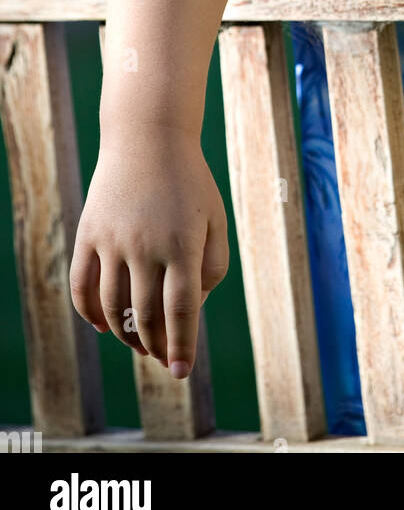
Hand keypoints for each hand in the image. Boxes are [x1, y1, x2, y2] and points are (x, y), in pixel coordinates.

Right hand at [69, 130, 229, 376]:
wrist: (149, 137)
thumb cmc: (191, 182)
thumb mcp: (215, 220)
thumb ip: (213, 268)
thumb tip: (192, 311)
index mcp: (183, 244)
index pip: (181, 311)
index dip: (181, 346)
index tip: (180, 372)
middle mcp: (145, 246)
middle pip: (146, 315)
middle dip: (155, 345)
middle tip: (162, 357)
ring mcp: (112, 240)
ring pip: (112, 307)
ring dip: (124, 334)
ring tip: (138, 343)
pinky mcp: (88, 233)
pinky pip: (81, 286)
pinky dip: (89, 312)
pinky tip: (103, 325)